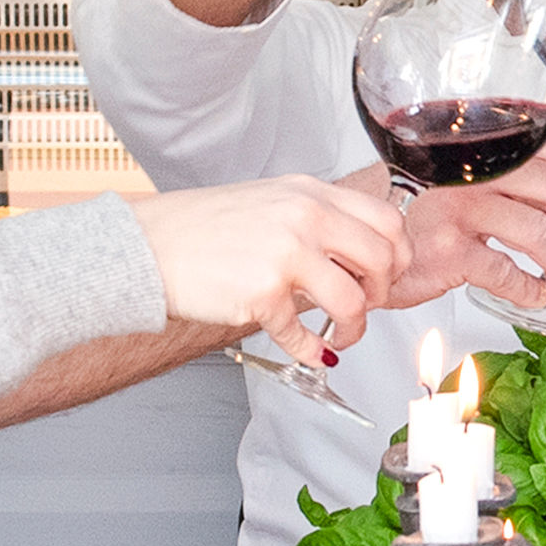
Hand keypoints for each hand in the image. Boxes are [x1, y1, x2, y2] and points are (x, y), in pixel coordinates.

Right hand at [132, 172, 397, 357]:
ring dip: (354, 329)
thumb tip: (355, 257)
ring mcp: (285, 254)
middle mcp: (304, 217)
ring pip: (353, 301)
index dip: (398, 255)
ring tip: (341, 337)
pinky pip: (303, 334)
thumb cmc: (201, 229)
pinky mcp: (263, 294)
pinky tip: (309, 352)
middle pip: (381, 260)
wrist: (147, 246)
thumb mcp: (268, 203)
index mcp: (309, 193)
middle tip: (367, 307)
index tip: (388, 276)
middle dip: (383, 294)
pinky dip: (312, 350)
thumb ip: (312, 220)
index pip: (386, 220)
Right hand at [377, 127, 545, 312]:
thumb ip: (512, 168)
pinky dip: (530, 289)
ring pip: (543, 236)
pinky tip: (531, 292)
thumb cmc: (414, 201)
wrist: (360, 228)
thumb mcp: (465, 168)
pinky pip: (508, 274)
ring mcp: (462, 208)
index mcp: (486, 141)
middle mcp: (476, 167)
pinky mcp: (450, 251)